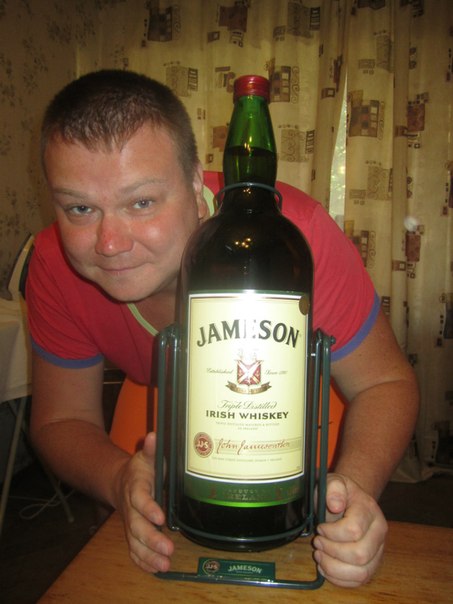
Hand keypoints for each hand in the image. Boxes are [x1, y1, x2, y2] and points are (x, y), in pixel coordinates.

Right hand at [115, 432, 173, 572]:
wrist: (120, 482)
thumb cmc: (140, 470)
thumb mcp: (146, 457)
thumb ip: (151, 449)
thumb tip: (153, 436)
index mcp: (135, 488)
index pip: (140, 499)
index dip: (149, 508)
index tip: (160, 517)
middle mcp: (130, 509)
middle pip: (137, 527)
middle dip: (152, 539)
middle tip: (168, 548)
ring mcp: (130, 523)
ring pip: (135, 543)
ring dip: (149, 555)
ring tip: (165, 565)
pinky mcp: (132, 534)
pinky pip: (134, 550)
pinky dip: (143, 562)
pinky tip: (156, 569)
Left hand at [313, 473, 387, 586]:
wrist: (350, 501)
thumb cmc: (338, 493)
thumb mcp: (333, 482)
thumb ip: (333, 488)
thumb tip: (335, 505)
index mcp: (370, 510)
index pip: (354, 530)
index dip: (332, 533)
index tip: (320, 528)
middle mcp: (379, 533)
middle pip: (360, 555)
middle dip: (332, 551)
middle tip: (317, 542)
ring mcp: (378, 550)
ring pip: (361, 573)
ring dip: (334, 568)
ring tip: (320, 556)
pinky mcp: (372, 564)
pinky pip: (360, 580)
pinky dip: (339, 578)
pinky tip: (326, 567)